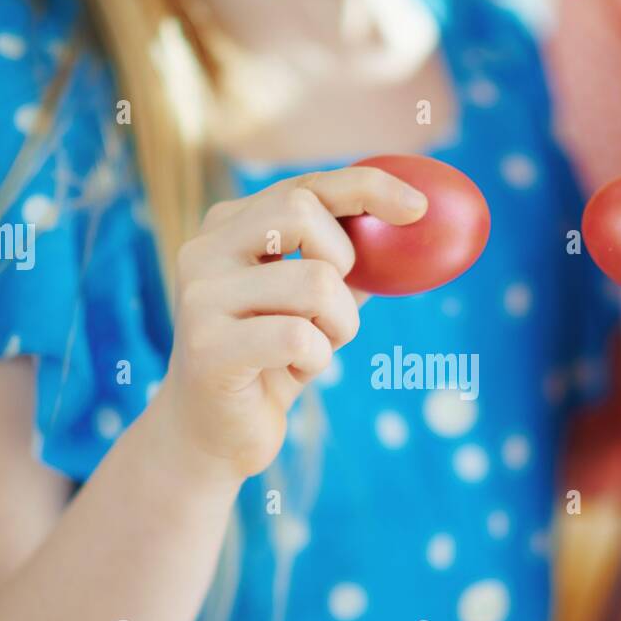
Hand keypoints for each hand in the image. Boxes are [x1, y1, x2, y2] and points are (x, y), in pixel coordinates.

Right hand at [154, 167, 426, 480]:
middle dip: (344, 264)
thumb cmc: (271, 362)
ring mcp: (201, 298)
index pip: (305, 186)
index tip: (419, 207)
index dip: (367, 187)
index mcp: (227, 228)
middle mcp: (205, 251)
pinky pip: (301, 336)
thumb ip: (343, 263)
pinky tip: (293, 372)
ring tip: (312, 350)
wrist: (211, 434)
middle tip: (331, 308)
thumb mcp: (311, 304)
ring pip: (316, 281)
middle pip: (303, 213)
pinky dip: (318, 358)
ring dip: (339, 325)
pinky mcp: (209, 348)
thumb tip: (409, 222)